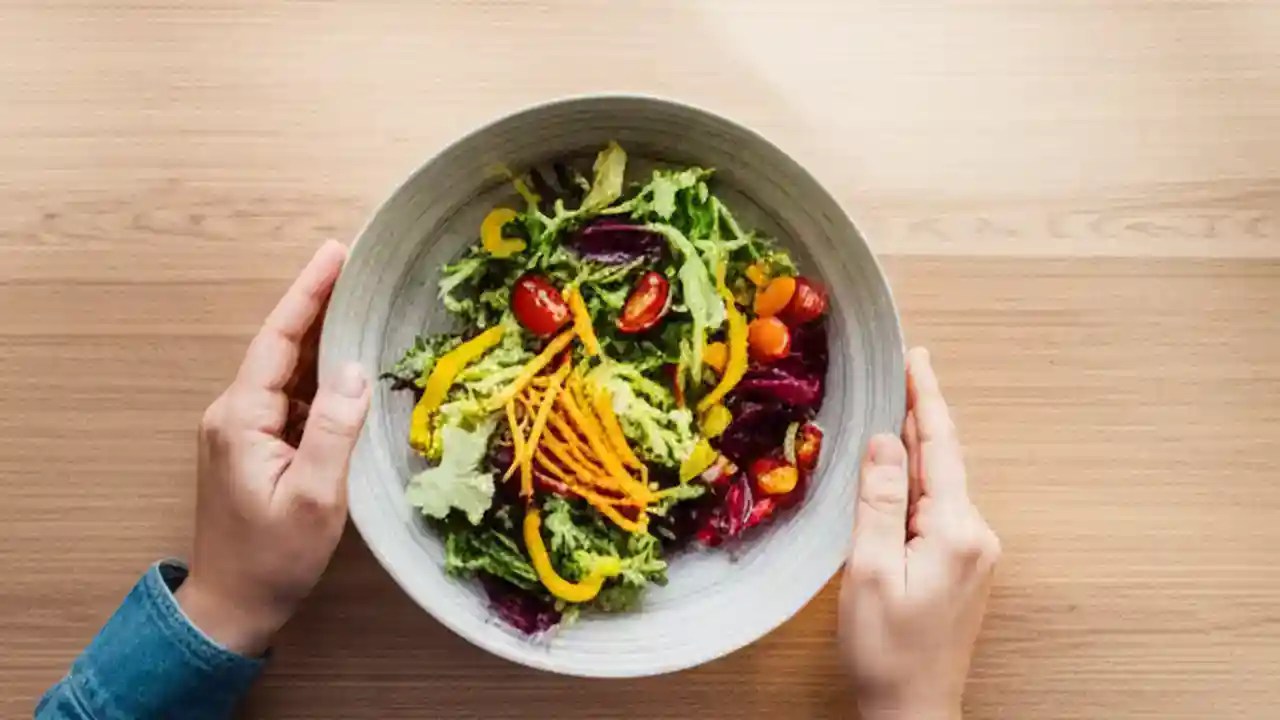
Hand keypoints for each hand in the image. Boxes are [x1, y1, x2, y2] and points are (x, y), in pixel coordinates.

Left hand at [176, 241, 370, 654]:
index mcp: (242, 418)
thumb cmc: (274, 559)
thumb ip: (335, 430)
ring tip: (363, 306)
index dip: (308, 294)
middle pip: (281, 347)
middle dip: (318, 306)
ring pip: (286, 372)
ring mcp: (241, 431)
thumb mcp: (316, 498)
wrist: (232, 606)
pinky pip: (290, 398)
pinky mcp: (253, 448)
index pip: (278, 340)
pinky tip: (348, 367)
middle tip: (360, 270)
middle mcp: (234, 414)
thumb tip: (354, 370)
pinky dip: (319, 377)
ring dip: (321, 340)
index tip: (336, 253)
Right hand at [839, 348, 1000, 719]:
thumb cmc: (885, 650)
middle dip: (920, 415)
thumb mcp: (870, 570)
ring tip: (892, 411)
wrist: (914, 710)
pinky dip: (917, 483)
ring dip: (916, 450)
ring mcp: (975, 552)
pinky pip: (939, 508)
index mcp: (956, 530)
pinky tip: (898, 472)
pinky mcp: (965, 567)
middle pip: (943, 461)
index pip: (939, 447)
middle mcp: (977, 534)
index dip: (926, 398)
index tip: (918, 357)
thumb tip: (883, 440)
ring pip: (940, 485)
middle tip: (901, 369)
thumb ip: (879, 501)